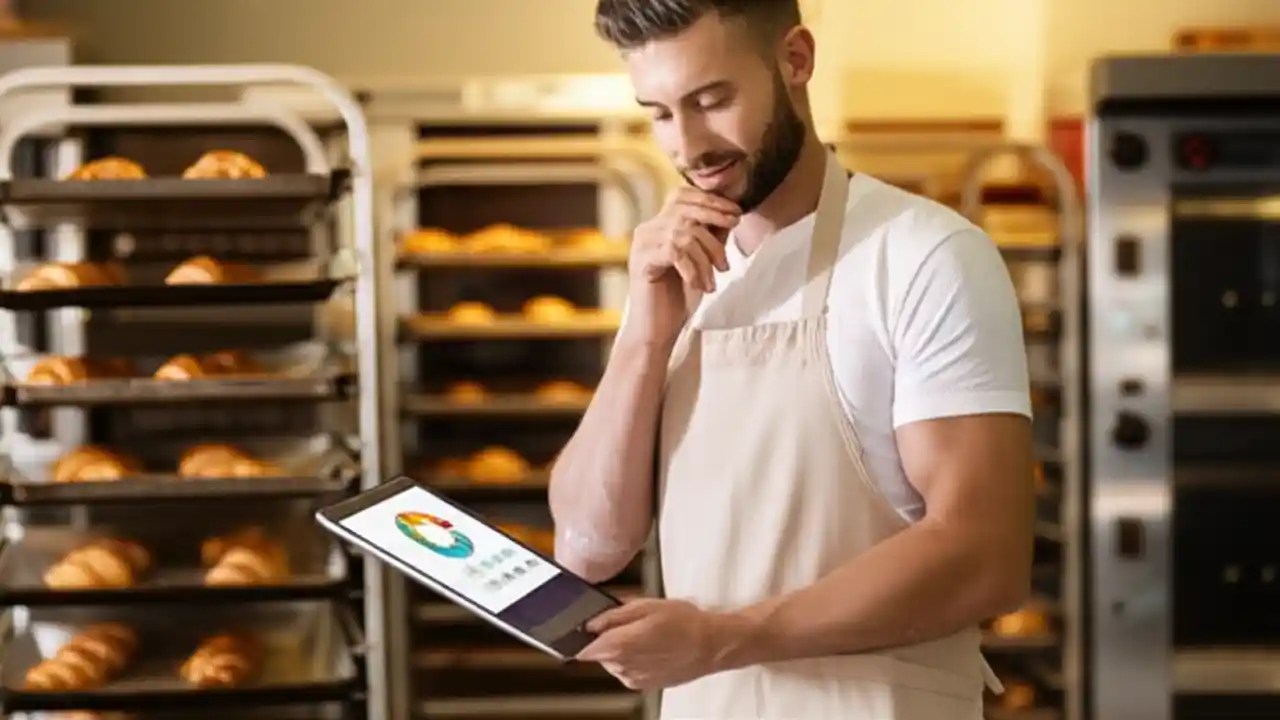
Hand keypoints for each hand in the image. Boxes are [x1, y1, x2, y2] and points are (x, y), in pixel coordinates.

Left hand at [576, 598, 743, 690]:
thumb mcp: (646, 606)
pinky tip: (652, 647)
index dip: (579, 637)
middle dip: (607, 638)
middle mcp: (623, 667)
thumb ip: (613, 615)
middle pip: (598, 653)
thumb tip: (589, 622)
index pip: (581, 649)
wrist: (711, 645)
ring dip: (621, 649)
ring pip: (613, 661)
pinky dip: (633, 659)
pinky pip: (627, 670)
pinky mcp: (643, 685)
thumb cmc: (684, 622)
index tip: (582, 628)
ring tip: (646, 635)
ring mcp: (633, 679)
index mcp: (620, 646)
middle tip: (629, 623)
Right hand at [623, 188, 740, 346]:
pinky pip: (675, 252)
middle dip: (715, 216)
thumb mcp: (702, 261)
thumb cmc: (678, 298)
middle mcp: (647, 230)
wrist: (657, 331)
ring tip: (715, 278)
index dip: (711, 199)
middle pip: (684, 208)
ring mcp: (642, 245)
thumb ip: (712, 236)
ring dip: (708, 254)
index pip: (682, 195)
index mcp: (659, 225)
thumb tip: (732, 212)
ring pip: (684, 233)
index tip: (736, 212)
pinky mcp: (642, 262)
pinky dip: (693, 268)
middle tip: (735, 226)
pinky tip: (699, 286)